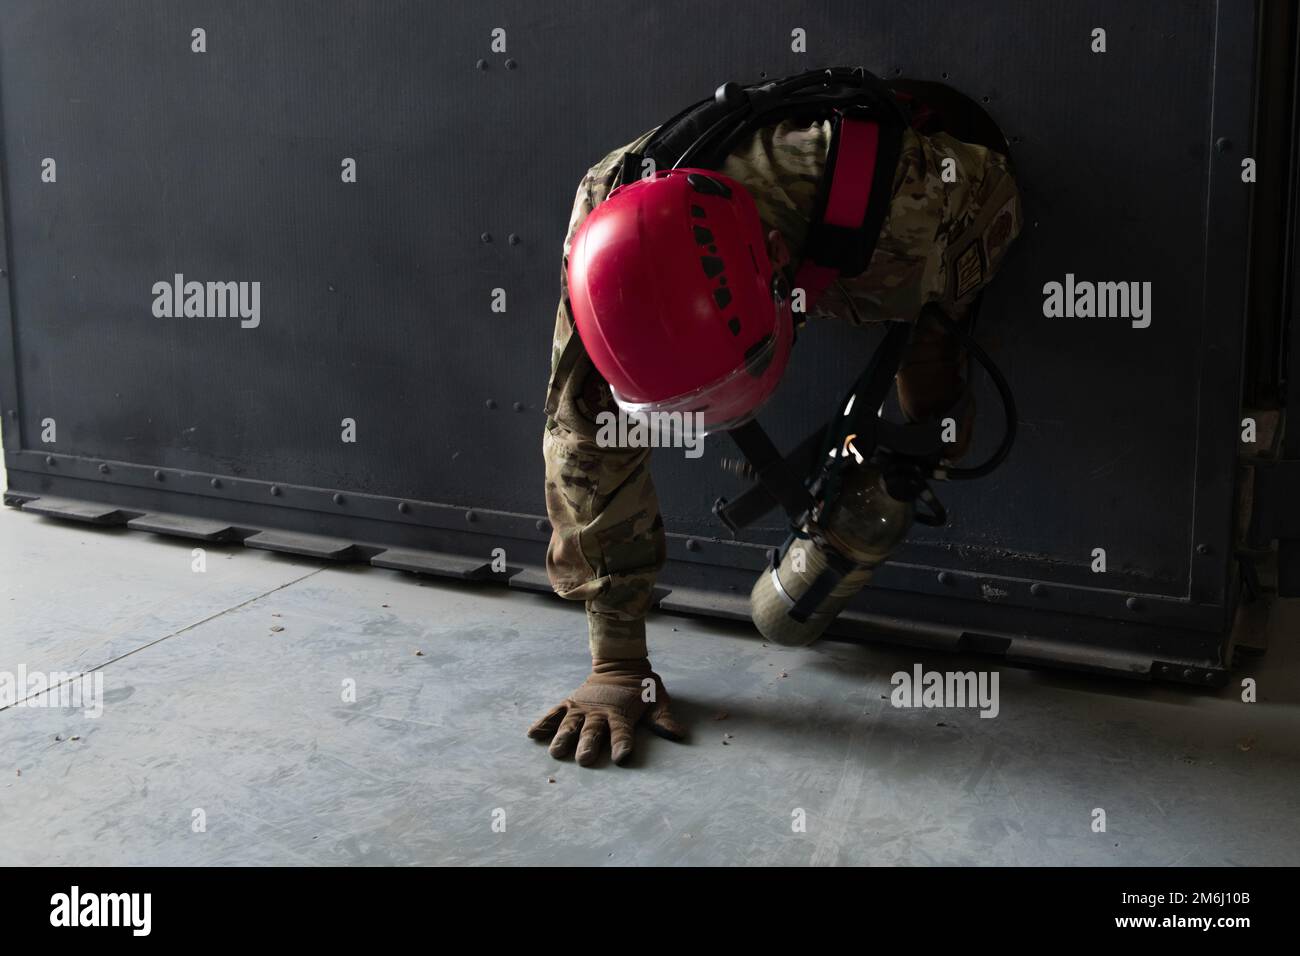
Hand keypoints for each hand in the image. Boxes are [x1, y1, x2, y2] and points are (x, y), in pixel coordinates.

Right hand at [527, 658, 685, 765]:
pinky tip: (533, 734)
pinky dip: (544, 722)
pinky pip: (555, 713)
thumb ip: (664, 718)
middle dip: (589, 745)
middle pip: (593, 732)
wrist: (621, 663)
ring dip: (564, 738)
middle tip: (585, 759)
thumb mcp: (658, 700)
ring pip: (571, 725)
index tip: (622, 757)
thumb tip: (679, 735)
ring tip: (556, 751)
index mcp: (622, 714)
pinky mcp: (571, 703)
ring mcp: (583, 708)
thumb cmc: (642, 688)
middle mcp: (600, 712)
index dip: (623, 744)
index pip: (623, 733)